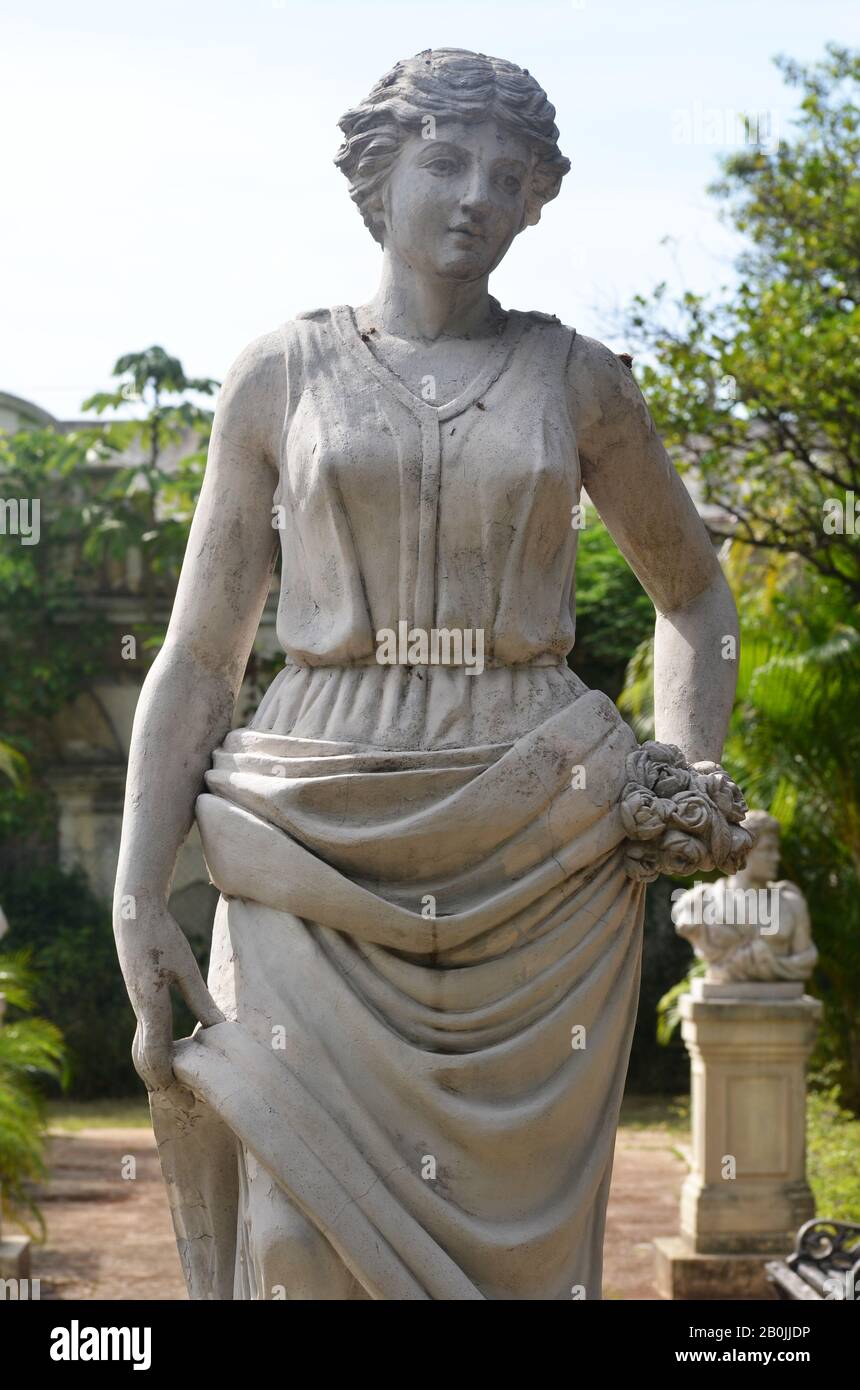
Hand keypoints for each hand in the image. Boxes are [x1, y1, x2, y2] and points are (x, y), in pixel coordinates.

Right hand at [114, 900, 224, 1090]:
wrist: (133, 914)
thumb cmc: (162, 934)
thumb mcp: (186, 967)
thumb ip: (200, 999)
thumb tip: (220, 1030)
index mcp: (151, 1005)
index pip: (157, 1056)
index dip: (170, 1081)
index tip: (187, 1099)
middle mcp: (141, 1010)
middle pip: (145, 1062)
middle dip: (164, 1085)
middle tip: (188, 1103)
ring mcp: (138, 1005)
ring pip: (141, 1051)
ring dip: (159, 1072)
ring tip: (180, 1086)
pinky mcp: (140, 999)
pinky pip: (143, 1035)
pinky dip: (155, 1053)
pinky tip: (172, 1056)